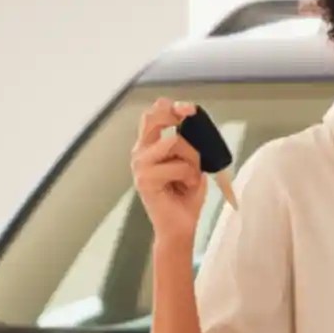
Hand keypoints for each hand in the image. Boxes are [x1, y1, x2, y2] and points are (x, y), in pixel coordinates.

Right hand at [131, 98, 206, 243]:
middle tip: (190, 120)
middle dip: (175, 116)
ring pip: (175, 141)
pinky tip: (186, 188)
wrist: (180, 226)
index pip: (152, 115)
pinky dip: (192, 176)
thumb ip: (187, 142)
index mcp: (148, 147)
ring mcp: (140, 166)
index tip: (189, 109)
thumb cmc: (185, 195)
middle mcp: (140, 153)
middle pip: (154, 118)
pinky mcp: (145, 179)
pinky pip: (180, 165)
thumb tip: (192, 120)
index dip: (169, 106)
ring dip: (193, 159)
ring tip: (191, 176)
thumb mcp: (191, 162)